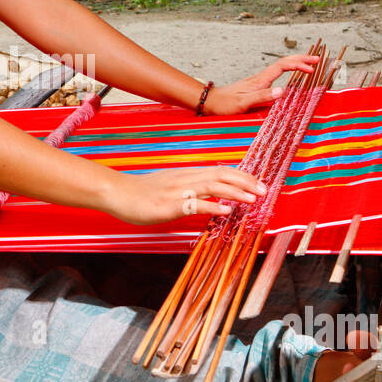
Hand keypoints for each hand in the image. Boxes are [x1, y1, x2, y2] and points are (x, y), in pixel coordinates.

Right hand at [101, 167, 266, 225]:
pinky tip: (226, 212)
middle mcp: (186, 178)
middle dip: (246, 181)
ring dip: (236, 192)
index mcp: (187, 173)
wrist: (117, 192)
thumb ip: (189, 186)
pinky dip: (213, 207)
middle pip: (222, 174)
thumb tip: (208, 194)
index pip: (220, 170)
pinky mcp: (170, 204)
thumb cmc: (140, 191)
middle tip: (265, 190)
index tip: (257, 182)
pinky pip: (195, 204)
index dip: (241, 175)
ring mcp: (178, 191)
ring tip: (253, 199)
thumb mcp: (168, 184)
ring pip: (213, 186)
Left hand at [202, 54, 318, 115]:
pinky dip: (288, 70)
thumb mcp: (243, 103)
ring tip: (310, 63)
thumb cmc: (225, 104)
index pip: (282, 66)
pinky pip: (277, 74)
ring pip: (281, 66)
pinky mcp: (257, 86)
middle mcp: (261, 78)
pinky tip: (292, 75)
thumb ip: (262, 96)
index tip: (311, 68)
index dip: (298, 64)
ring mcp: (259, 81)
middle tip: (317, 59)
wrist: (211, 102)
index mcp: (260, 80)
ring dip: (296, 63)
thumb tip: (282, 90)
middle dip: (301, 59)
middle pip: (283, 63)